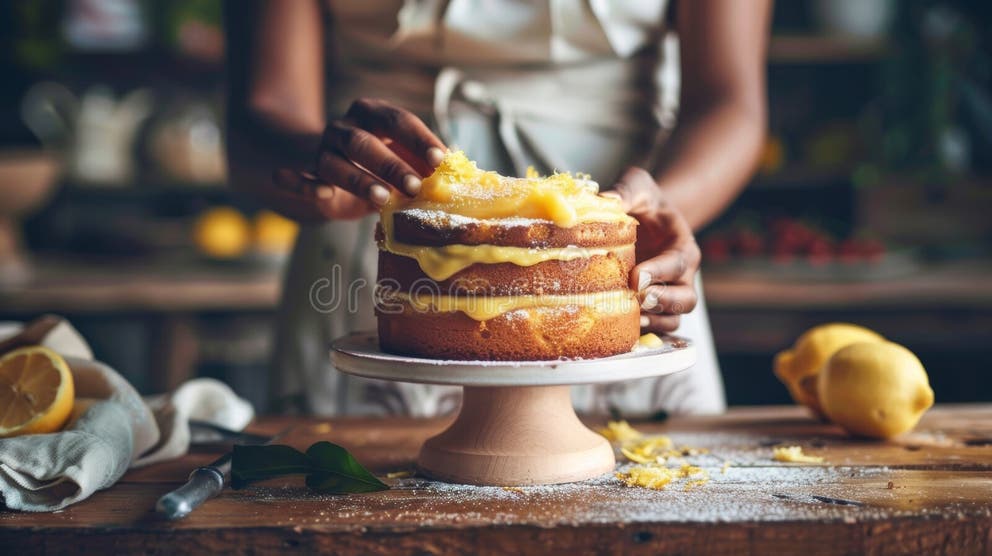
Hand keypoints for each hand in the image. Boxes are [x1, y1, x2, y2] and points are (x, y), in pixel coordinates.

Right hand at [273, 98, 446, 220]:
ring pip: (334, 162)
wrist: (325, 167)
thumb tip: (456, 176)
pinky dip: (307, 185)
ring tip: (382, 198)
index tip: (440, 160)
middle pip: (364, 141)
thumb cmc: (376, 162)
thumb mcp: (400, 158)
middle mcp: (344, 128)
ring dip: (358, 180)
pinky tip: (323, 193)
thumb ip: (422, 164)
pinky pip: (301, 179)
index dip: (418, 139)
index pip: (397, 120)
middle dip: (390, 164)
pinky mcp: (306, 175)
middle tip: (415, 186)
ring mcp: (322, 151)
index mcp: (371, 115)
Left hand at [609, 167, 700, 333]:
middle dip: (663, 302)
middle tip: (637, 299)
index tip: (636, 276)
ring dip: (653, 322)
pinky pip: (655, 330)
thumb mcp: (638, 187)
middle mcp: (682, 277)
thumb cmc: (644, 204)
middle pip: (685, 299)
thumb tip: (606, 200)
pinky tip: (620, 331)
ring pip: (673, 319)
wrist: (645, 220)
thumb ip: (627, 190)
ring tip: (630, 319)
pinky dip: (642, 333)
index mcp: (683, 248)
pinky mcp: (652, 309)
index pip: (678, 264)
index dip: (659, 272)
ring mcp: (669, 296)